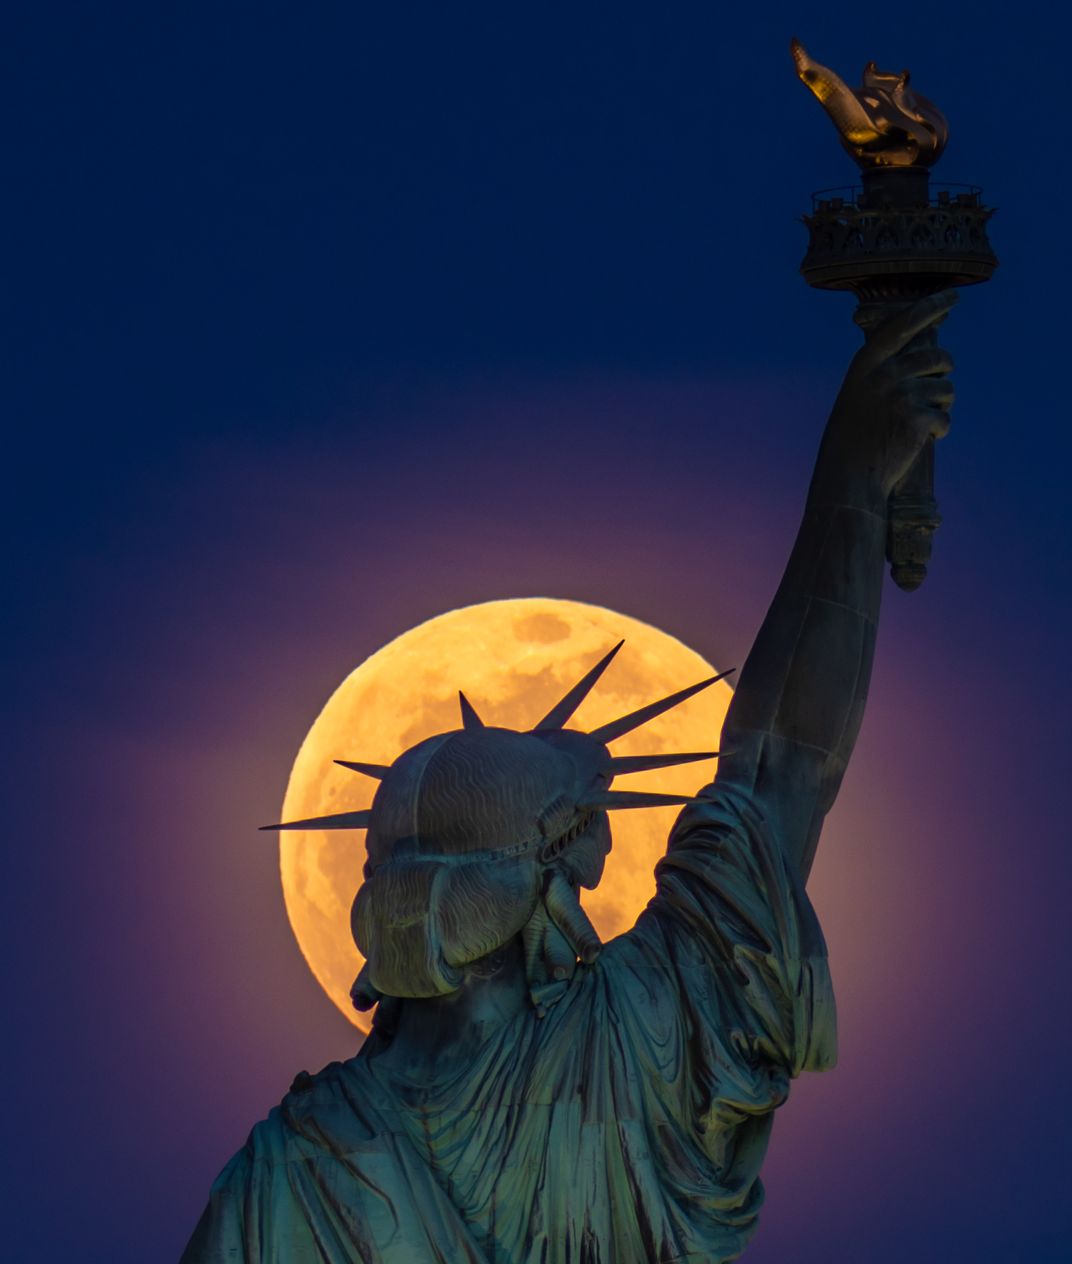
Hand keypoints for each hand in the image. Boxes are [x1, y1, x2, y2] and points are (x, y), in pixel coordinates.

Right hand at [817, 290, 956, 504]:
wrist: (847, 478)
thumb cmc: (852, 440)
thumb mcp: (857, 396)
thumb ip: (883, 375)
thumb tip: (925, 361)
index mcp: (866, 364)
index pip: (904, 323)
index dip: (931, 306)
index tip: (952, 297)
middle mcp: (885, 373)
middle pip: (938, 357)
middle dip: (945, 371)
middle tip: (937, 390)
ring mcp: (902, 395)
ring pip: (946, 389)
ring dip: (941, 406)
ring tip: (920, 425)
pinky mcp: (918, 419)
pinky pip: (946, 418)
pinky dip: (940, 432)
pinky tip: (922, 441)